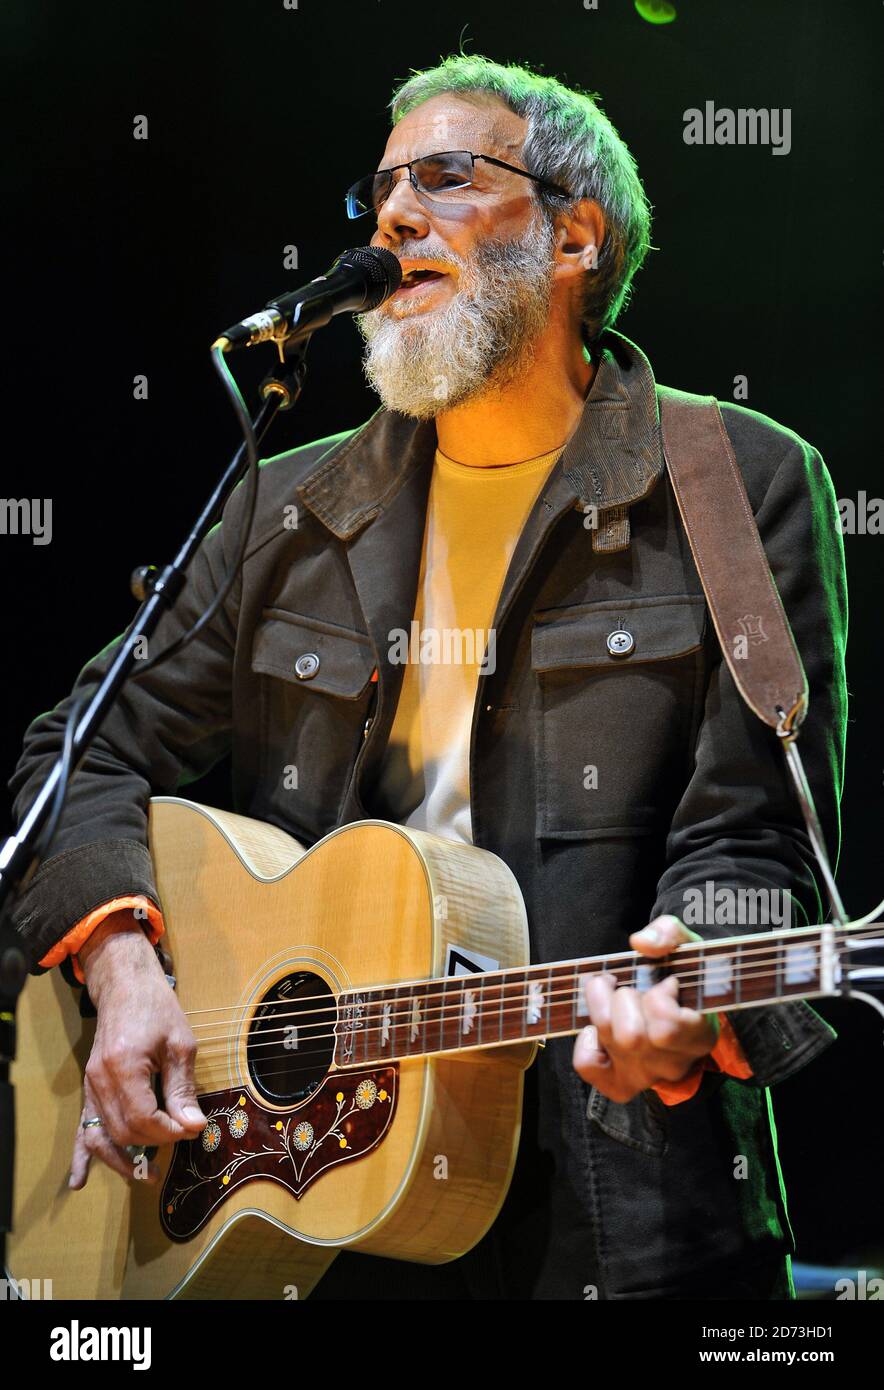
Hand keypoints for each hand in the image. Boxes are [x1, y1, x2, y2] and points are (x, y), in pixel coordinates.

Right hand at [69, 912, 205, 1187]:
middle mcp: (100, 1081)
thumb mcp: (180, 1045)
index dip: (169, 1131)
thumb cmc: (157, 1010)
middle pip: (124, 1131)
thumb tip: (192, 1126)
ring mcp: (91, 1086)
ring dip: (123, 1158)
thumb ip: (182, 1088)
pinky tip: (79, 1181)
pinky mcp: (90, 1088)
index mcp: (124, 1067)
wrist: (125, 987)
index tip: (190, 1128)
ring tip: (146, 1175)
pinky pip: (83, 1127)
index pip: (143, 1118)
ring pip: (103, 1135)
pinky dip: (84, 1155)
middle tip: (179, 1140)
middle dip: (153, 1142)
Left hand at [572, 914, 718, 1102]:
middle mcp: (675, 1063)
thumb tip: (641, 944)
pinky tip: (598, 1030)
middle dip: (622, 998)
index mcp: (699, 1035)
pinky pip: (589, 1066)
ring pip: (610, 1043)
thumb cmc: (682, 975)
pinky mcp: (621, 1081)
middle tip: (630, 987)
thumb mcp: (685, 946)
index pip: (666, 1029)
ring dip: (603, 1010)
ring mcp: (647, 1076)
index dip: (657, 997)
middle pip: (629, 1037)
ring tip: (615, 999)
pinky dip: (586, 1044)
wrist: (678, 1004)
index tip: (664, 982)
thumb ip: (669, 934)